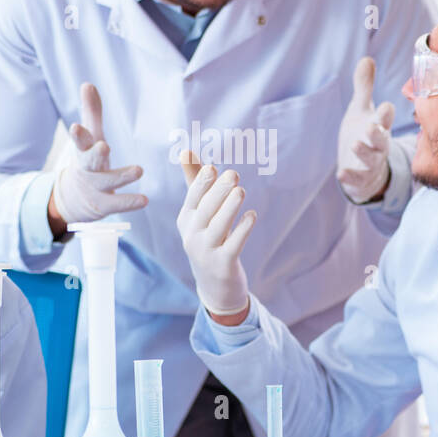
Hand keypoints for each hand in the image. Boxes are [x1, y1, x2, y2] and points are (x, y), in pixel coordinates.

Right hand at [49, 83, 148, 229]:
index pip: (80, 141)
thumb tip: (87, 84)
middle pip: (90, 161)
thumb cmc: (86, 161)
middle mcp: (87, 170)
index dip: (78, 135)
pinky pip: (116, 204)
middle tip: (104, 146)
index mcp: (83, 151)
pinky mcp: (103, 205)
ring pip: (107, 182)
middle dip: (95, 154)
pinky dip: (129, 202)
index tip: (76, 127)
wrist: (71, 199)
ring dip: (122, 176)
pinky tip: (144, 200)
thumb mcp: (88, 138)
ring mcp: (95, 188)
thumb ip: (91, 113)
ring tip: (139, 170)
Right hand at [177, 153, 256, 317]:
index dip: (201, 183)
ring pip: (218, 226)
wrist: (214, 285)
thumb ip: (196, 183)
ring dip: (230, 208)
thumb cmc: (208, 240)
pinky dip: (243, 229)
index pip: (192, 198)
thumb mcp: (199, 214)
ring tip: (241, 191)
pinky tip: (252, 215)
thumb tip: (186, 150)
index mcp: (186, 220)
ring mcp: (206, 251)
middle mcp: (192, 235)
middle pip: (205, 210)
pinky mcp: (223, 264)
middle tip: (233, 174)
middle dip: (218, 191)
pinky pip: (233, 244)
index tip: (212, 167)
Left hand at [336, 57, 394, 202]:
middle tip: (370, 127)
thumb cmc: (365, 134)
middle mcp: (378, 145)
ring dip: (364, 153)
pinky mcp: (361, 178)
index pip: (385, 118)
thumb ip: (364, 87)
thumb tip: (366, 58)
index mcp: (378, 126)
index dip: (385, 113)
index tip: (385, 106)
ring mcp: (371, 163)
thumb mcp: (361, 110)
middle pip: (381, 140)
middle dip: (377, 134)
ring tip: (354, 145)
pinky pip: (358, 179)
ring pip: (371, 159)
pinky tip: (341, 174)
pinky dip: (351, 177)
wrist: (368, 170)